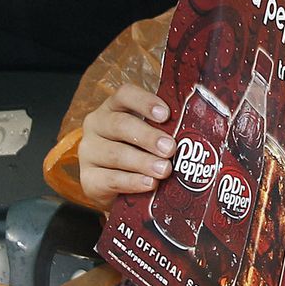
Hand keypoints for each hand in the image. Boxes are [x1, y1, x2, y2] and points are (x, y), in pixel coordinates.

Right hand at [78, 85, 176, 209]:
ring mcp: (89, 153)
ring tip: (164, 170)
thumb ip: (164, 132)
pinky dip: (132, 182)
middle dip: (148, 136)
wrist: (116, 190)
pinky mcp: (88, 180)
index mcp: (112, 108)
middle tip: (170, 148)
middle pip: (120, 125)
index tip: (166, 114)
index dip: (145, 101)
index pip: (124, 95)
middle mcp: (97, 126)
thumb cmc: (138, 155)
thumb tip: (196, 136)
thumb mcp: (148, 139)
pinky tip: (149, 184)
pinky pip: (110, 179)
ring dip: (143, 162)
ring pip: (116, 154)